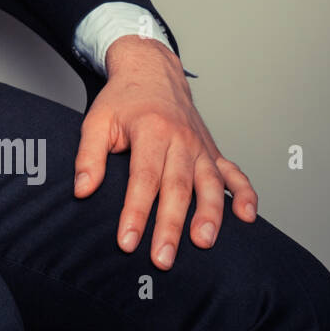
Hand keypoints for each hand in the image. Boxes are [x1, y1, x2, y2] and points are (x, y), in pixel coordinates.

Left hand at [73, 35, 257, 269]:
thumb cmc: (122, 100)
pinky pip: (234, 173)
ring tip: (203, 242)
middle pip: (178, 188)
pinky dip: (244, 193)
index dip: (136, 212)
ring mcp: (200, 147)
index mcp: (151, 131)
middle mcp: (181, 140)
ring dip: (210, 215)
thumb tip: (82, 190)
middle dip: (170, 226)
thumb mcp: (96, 121)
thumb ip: (89, 156)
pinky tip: (247, 216)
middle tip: (163, 258)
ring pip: (209, 184)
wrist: (152, 71)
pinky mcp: (212, 151)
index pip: (144, 178)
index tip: (128, 241)